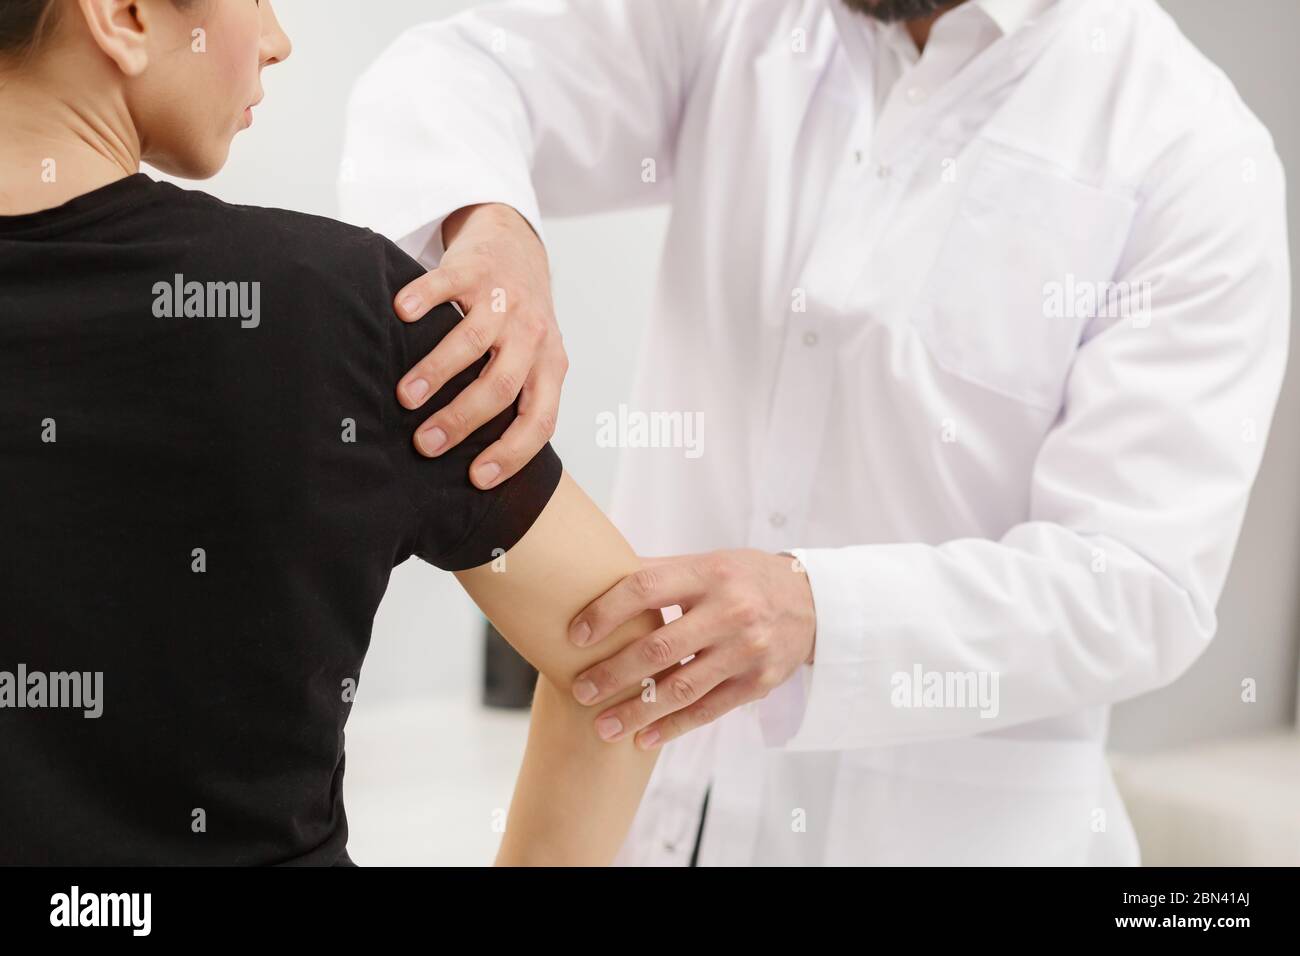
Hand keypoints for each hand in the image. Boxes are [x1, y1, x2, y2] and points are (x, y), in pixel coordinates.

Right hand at [394, 203, 567, 488]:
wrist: (515, 244)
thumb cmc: (519, 318)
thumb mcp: (534, 360)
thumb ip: (517, 399)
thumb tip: (480, 465)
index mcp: (550, 365)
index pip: (539, 419)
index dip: (512, 452)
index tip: (476, 479)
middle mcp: (532, 334)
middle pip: (500, 385)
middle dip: (462, 419)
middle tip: (425, 444)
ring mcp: (504, 299)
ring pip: (472, 341)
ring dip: (437, 372)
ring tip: (406, 397)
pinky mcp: (474, 268)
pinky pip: (448, 285)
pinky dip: (424, 299)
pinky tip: (401, 314)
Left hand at [567, 550, 816, 748]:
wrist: (811, 603)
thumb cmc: (743, 580)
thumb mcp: (707, 563)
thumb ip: (658, 573)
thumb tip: (593, 576)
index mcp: (709, 574)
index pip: (646, 589)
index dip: (606, 612)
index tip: (575, 635)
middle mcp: (731, 610)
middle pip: (660, 646)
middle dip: (614, 672)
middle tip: (580, 690)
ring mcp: (747, 650)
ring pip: (681, 687)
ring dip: (636, 711)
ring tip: (601, 726)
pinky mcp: (758, 683)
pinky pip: (708, 710)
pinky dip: (672, 727)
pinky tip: (642, 739)